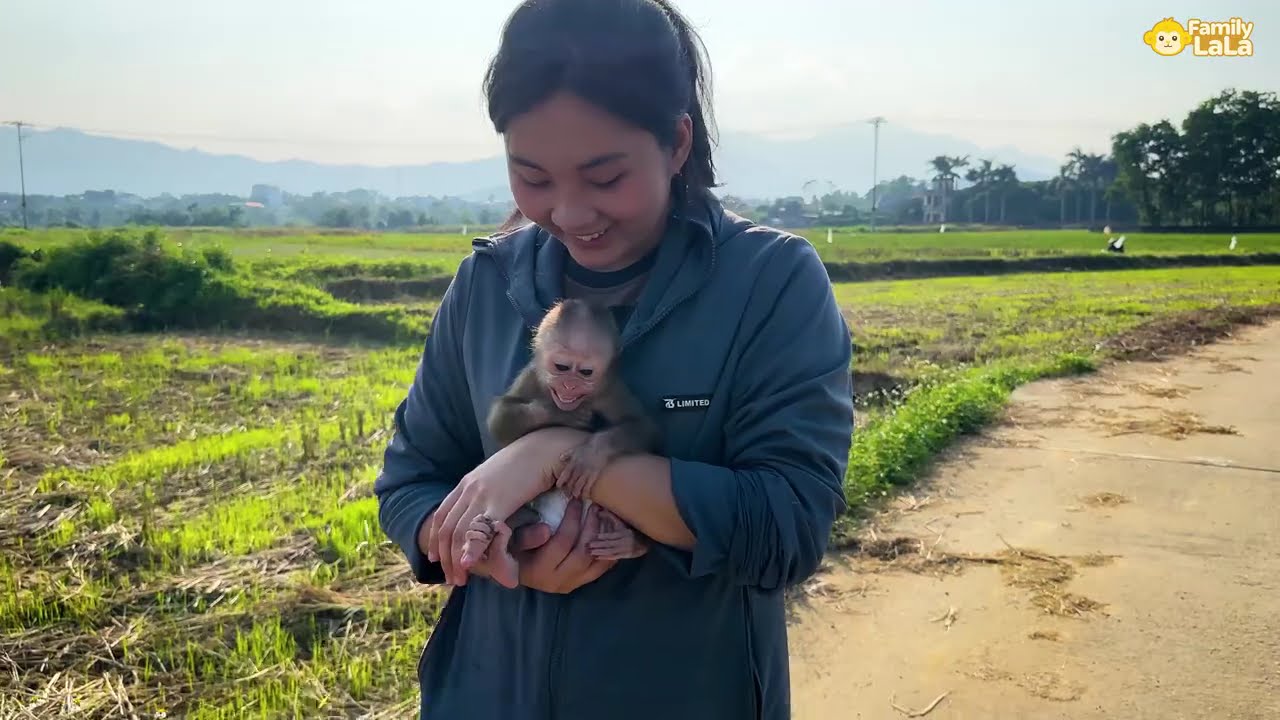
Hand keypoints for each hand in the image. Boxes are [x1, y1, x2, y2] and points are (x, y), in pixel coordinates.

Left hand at [426, 427, 589, 584]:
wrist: (546, 447)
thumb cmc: (529, 461)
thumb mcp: (500, 477)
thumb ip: (489, 493)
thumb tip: (487, 510)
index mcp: (468, 482)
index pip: (442, 515)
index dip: (436, 539)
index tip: (436, 558)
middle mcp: (469, 488)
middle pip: (447, 529)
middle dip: (445, 557)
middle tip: (451, 579)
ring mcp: (482, 494)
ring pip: (459, 533)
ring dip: (457, 560)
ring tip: (461, 579)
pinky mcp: (500, 501)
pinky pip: (481, 530)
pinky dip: (472, 549)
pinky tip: (469, 564)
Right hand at [516, 499, 615, 592]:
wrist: (516, 570)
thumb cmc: (513, 550)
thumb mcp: (512, 541)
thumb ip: (527, 536)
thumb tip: (547, 530)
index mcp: (539, 570)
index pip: (562, 543)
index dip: (571, 519)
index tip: (576, 500)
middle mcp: (558, 581)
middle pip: (583, 554)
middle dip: (591, 527)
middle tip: (595, 506)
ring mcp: (572, 584)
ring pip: (597, 564)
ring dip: (604, 539)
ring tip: (606, 517)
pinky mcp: (581, 583)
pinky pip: (601, 569)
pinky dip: (608, 550)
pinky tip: (610, 534)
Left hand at [555, 437, 609, 499]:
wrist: (603, 444)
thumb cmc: (590, 445)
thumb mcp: (577, 448)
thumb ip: (568, 454)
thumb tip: (560, 458)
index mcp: (574, 461)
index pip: (566, 472)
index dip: (562, 480)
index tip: (558, 486)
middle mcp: (579, 467)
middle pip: (572, 480)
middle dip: (569, 488)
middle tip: (567, 495)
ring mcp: (587, 471)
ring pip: (579, 484)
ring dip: (576, 491)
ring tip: (575, 497)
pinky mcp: (595, 473)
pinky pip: (590, 484)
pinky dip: (587, 491)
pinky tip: (586, 496)